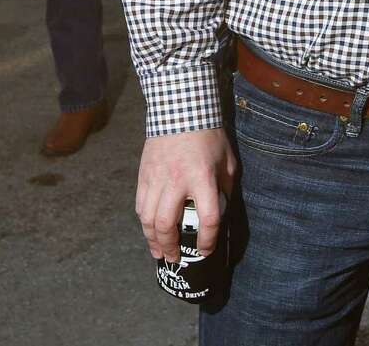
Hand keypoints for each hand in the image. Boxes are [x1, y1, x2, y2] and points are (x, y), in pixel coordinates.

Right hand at [135, 128, 236, 262]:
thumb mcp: (227, 160)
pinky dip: (144, 222)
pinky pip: (140, 205)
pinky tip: (149, 230)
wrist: (182, 110)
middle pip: (168, 223)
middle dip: (171, 246)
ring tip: (159, 252)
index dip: (207, 239)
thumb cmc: (209, 136)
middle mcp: (177, 181)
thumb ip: (226, 185)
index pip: (207, 217)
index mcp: (203, 177)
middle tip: (176, 258)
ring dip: (153, 240)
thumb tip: (223, 208)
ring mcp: (156, 179)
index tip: (206, 250)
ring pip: (148, 219)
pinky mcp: (143, 175)